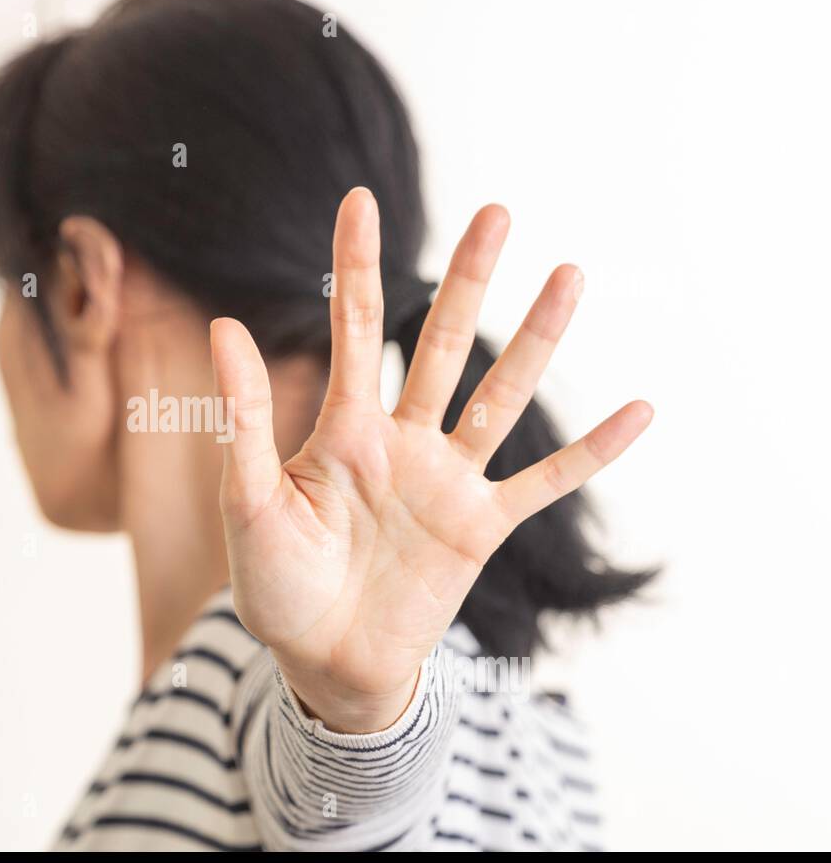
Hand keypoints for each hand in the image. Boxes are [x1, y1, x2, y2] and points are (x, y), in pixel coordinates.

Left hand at [210, 188, 651, 732]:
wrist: (322, 663)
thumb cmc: (275, 586)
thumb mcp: (248, 501)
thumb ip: (243, 418)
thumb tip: (223, 325)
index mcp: (342, 430)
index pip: (353, 330)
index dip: (356, 265)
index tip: (359, 199)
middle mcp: (401, 442)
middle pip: (441, 345)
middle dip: (467, 280)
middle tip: (495, 211)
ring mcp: (446, 482)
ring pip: (499, 397)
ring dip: (536, 340)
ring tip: (569, 275)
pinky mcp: (479, 528)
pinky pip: (545, 483)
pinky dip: (592, 452)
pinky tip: (639, 410)